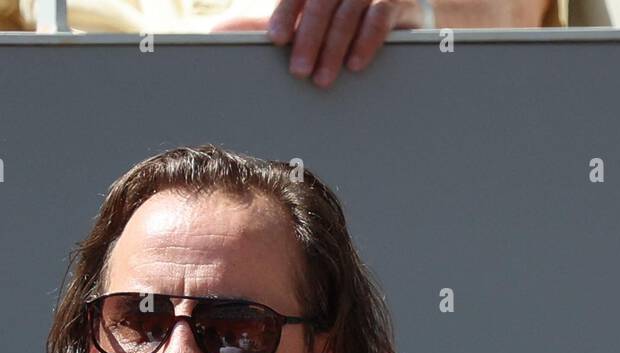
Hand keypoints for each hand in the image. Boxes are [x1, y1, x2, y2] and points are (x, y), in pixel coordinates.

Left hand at [211, 0, 422, 88]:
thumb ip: (263, 19)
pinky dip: (367, 41)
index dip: (285, 12)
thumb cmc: (338, 14)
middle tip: (298, 72)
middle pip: (322, 1)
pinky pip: (381, 15)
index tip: (274, 39)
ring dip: (334, 46)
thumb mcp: (300, 15)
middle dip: (308, 38)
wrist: (400, 7)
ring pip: (350, 10)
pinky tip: (354, 63)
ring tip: (322, 78)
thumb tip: (219, 29)